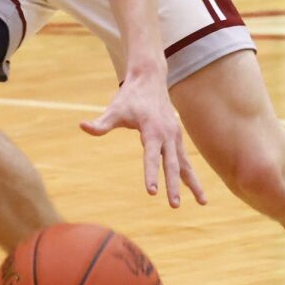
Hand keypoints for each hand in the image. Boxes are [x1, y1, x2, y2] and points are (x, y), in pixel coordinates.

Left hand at [80, 74, 206, 208]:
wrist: (150, 78)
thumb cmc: (130, 96)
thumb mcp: (114, 109)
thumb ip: (101, 123)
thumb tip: (82, 126)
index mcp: (152, 129)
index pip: (151, 156)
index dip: (150, 174)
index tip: (151, 192)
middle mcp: (167, 134)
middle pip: (171, 164)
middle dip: (173, 185)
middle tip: (173, 205)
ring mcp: (175, 136)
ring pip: (185, 164)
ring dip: (192, 183)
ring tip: (202, 203)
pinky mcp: (177, 137)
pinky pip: (185, 159)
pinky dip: (190, 174)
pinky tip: (195, 190)